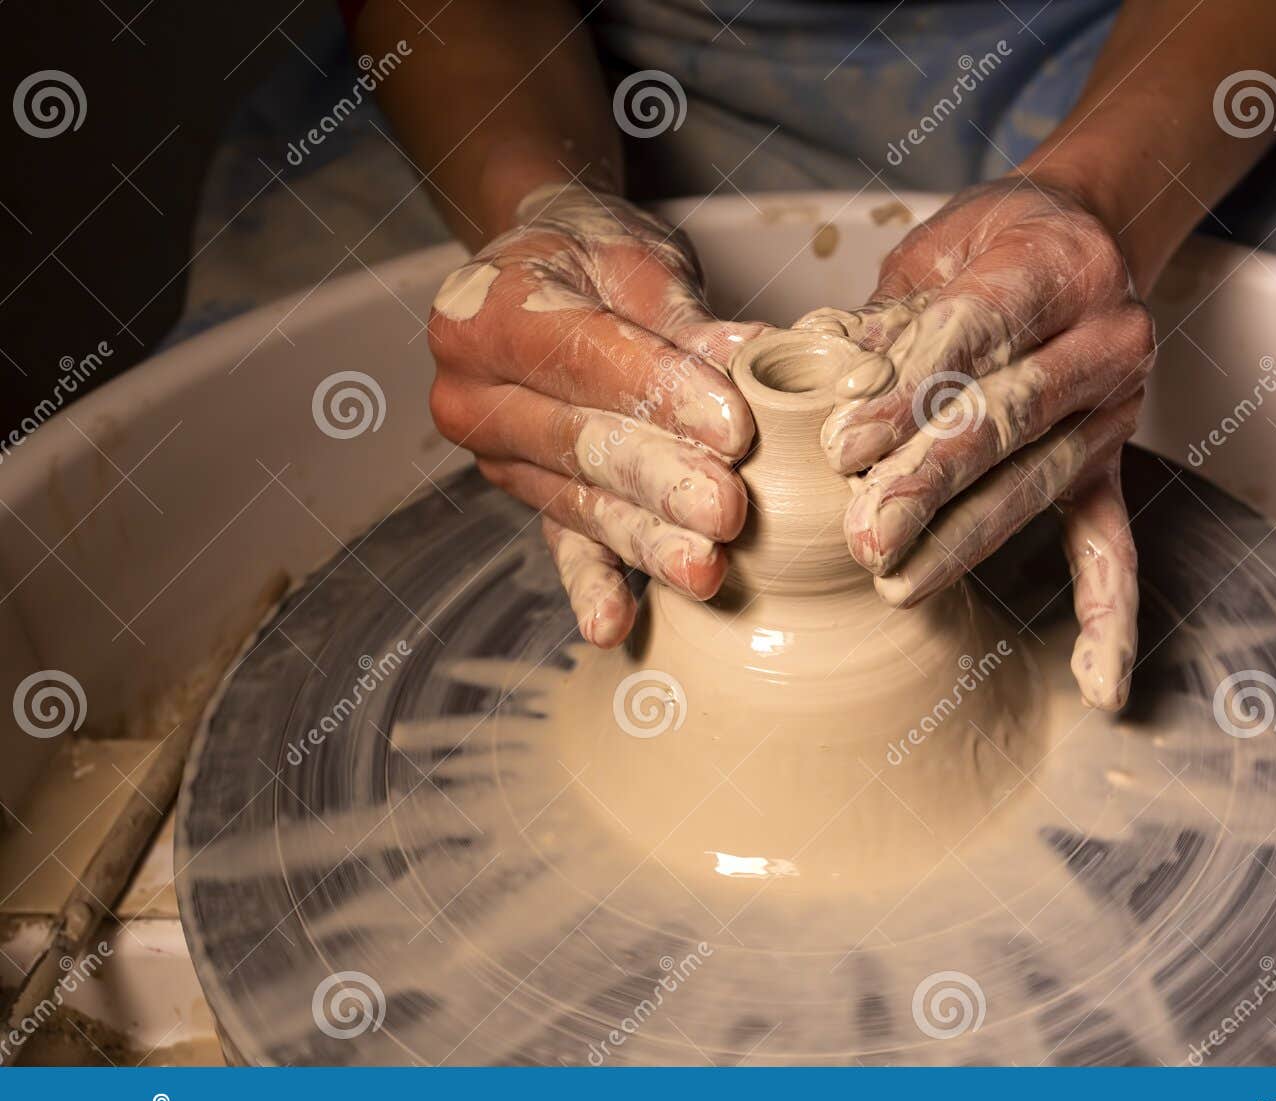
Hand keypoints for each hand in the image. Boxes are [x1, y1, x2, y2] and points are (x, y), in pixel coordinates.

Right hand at [426, 182, 765, 646]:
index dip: (661, 395)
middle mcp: (473, 393)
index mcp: (486, 312)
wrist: (546, 273)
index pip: (585, 360)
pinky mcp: (530, 497)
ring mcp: (498, 456)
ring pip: (581, 501)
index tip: (734, 428)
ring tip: (704, 569)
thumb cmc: (593, 258)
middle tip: (727, 510)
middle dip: (661, 480)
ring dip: (647, 539)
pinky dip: (593, 585)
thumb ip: (689, 321)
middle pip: (580, 443)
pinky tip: (613, 625)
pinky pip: (563, 545)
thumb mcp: (638, 263)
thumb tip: (760, 355)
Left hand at [799, 177, 1152, 709]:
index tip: (839, 446)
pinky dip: (1109, 615)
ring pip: (1039, 484)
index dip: (904, 393)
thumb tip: (809, 356)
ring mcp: (1114, 412)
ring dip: (968, 540)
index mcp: (1058, 267)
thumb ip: (882, 312)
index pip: (972, 335)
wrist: (1086, 233)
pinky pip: (1114, 544)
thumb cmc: (992, 243)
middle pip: (1006, 419)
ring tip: (901, 584)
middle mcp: (1106, 341)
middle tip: (863, 534)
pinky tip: (1101, 682)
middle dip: (928, 481)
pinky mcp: (1113, 464)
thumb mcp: (933, 250)